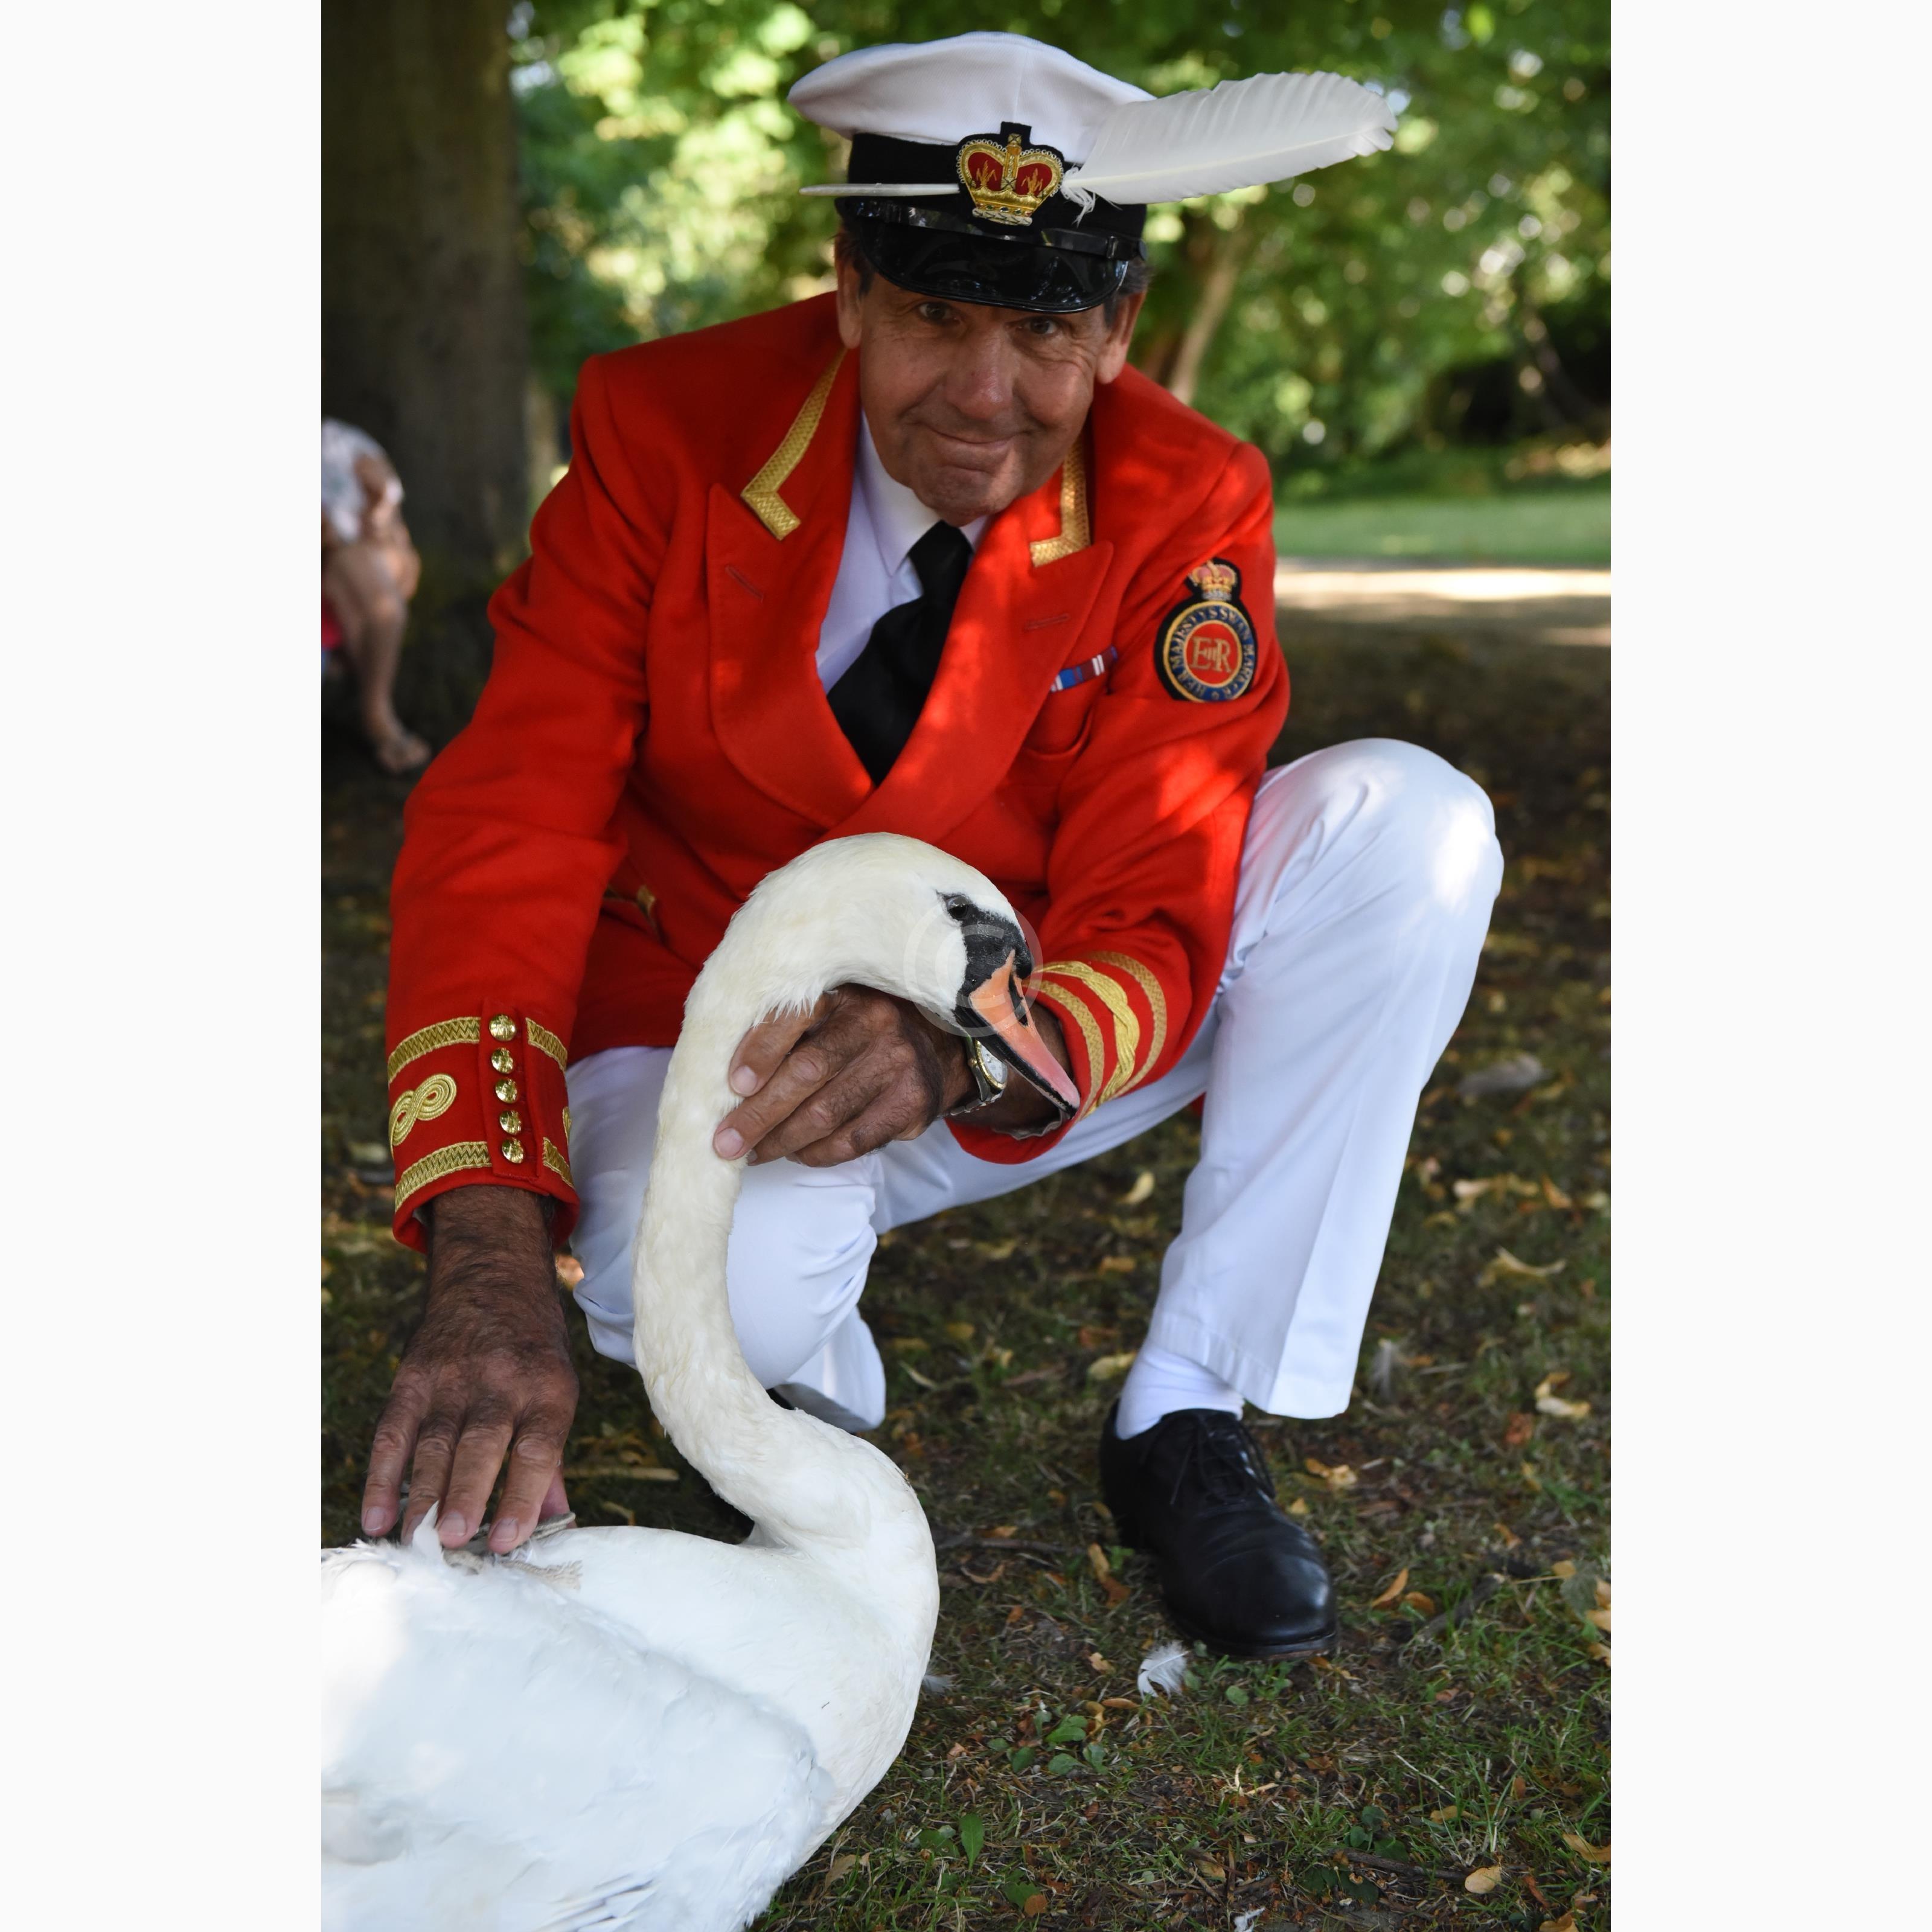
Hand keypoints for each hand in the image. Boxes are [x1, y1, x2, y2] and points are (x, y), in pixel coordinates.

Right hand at [361, 1185, 577, 1552]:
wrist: (493, 1278)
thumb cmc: (533, 1352)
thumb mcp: (557, 1390)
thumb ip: (550, 1460)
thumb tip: (552, 1524)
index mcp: (548, 1390)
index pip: (537, 1449)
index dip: (522, 1496)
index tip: (506, 1541)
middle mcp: (502, 1382)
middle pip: (481, 1444)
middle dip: (463, 1493)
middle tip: (449, 1540)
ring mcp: (453, 1376)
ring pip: (433, 1442)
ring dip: (421, 1494)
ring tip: (414, 1541)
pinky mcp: (414, 1375)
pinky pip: (393, 1430)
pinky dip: (382, 1475)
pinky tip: (376, 1515)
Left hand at [712, 986, 970, 1166]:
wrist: (934, 1046)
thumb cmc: (854, 1029)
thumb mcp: (826, 1010)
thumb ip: (782, 1027)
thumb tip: (720, 1075)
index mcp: (844, 991)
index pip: (796, 1014)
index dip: (761, 1048)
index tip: (733, 1084)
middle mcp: (876, 1022)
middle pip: (807, 1073)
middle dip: (758, 1114)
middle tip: (724, 1143)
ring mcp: (898, 1064)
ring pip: (826, 1114)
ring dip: (780, 1141)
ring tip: (750, 1153)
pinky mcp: (912, 1104)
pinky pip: (852, 1140)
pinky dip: (815, 1152)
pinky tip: (794, 1152)